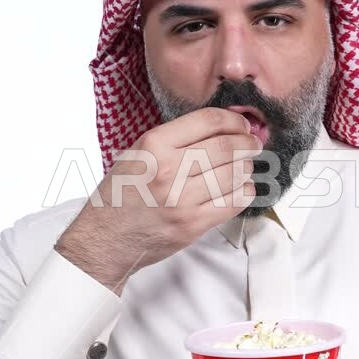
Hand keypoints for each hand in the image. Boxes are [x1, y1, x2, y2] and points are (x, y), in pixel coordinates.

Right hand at [55, 107, 261, 291]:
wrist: (105, 238)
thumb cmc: (122, 193)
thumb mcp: (139, 153)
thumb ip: (176, 139)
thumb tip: (223, 127)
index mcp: (154, 145)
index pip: (208, 120)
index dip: (234, 120)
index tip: (242, 125)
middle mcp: (168, 169)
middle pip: (227, 146)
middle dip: (247, 143)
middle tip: (253, 145)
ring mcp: (181, 199)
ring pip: (235, 174)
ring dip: (247, 167)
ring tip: (246, 166)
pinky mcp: (192, 224)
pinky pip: (234, 202)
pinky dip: (245, 192)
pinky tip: (242, 188)